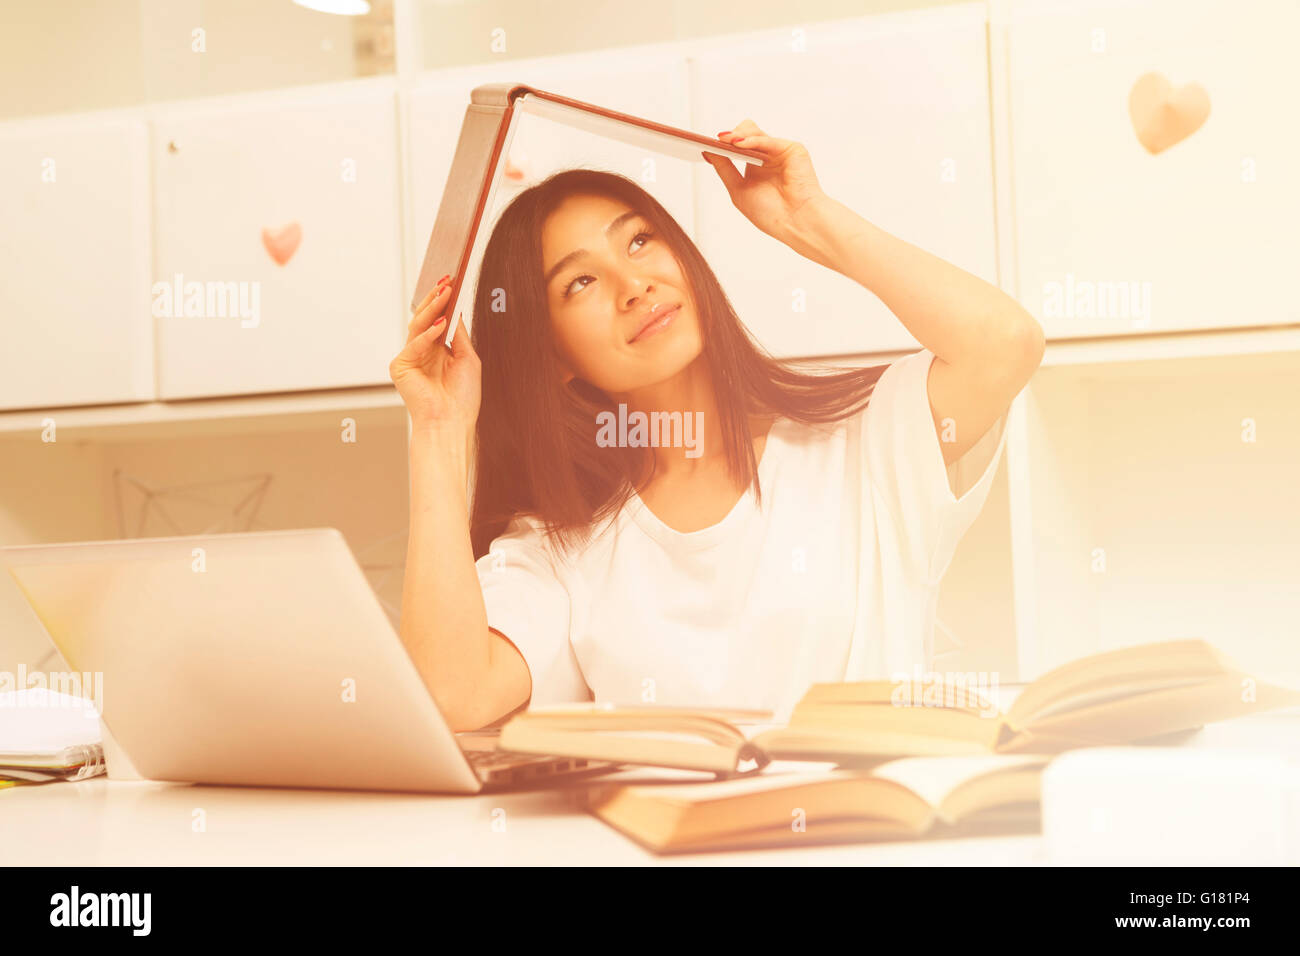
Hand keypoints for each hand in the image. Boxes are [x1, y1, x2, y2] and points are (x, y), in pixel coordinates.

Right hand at [389, 276, 480, 434]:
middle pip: (426, 319)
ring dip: (432, 308)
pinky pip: (414, 344)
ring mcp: (410, 358)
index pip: (437, 319)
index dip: (443, 302)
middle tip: (446, 282)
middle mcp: (422, 352)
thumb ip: (459, 334)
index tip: (452, 282)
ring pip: (418, 326)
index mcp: (437, 350)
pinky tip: (440, 325)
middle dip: (436, 299)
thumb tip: (455, 309)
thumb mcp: (468, 358)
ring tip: (444, 293)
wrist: (452, 422)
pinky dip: (428, 334)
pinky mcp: (400, 366)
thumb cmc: (462, 398)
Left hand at [702, 120, 826, 243]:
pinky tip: (739, 144)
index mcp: (755, 166)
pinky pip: (768, 140)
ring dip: (738, 135)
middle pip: (745, 134)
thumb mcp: (738, 190)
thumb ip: (724, 169)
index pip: (736, 146)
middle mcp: (767, 156)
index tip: (702, 143)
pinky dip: (752, 140)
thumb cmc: (771, 213)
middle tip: (715, 141)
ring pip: (755, 132)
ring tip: (725, 141)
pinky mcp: (792, 149)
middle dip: (729, 137)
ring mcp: (779, 151)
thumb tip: (708, 151)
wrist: (795, 223)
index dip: (721, 144)